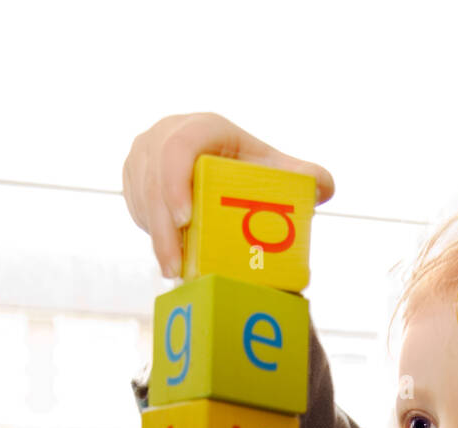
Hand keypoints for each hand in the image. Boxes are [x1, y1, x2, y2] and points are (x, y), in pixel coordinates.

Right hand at [121, 111, 335, 277]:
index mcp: (203, 128)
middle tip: (175, 266)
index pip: (180, 146)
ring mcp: (146, 153)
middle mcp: (167, 133)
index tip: (186, 219)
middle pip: (154, 178)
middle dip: (162, 225)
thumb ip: (303, 175)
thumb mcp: (275, 170)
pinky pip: (134, 203)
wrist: (220, 170)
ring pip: (140, 194)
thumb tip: (323, 186)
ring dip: (154, 235)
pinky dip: (148, 230)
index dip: (176, 180)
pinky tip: (166, 254)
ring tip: (173, 270)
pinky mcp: (135, 174)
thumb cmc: (251, 170)